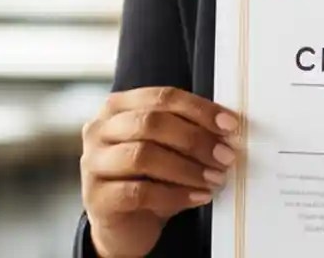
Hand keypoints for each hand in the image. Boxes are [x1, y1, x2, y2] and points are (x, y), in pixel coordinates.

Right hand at [81, 86, 239, 257]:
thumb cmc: (150, 179)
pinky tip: (198, 197)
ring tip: (215, 178)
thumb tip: (228, 130)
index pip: (162, 97)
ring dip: (187, 168)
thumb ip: (189, 132)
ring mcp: (92, 163)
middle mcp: (99, 130)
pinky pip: (139, 192)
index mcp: (118, 108)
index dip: (199, 109)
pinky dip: (175, 195)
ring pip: (143, 156)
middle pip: (151, 123)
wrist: (125, 226)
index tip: (230, 125)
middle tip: (225, 156)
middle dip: (195, 139)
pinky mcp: (96, 198)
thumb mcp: (169, 149)